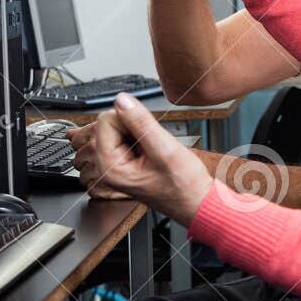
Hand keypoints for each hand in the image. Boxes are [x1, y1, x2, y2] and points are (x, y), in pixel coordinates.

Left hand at [66, 94, 213, 223]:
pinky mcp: (122, 161)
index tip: (148, 134)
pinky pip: (123, 136)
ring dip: (136, 131)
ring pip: (115, 127)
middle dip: (131, 125)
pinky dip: (138, 137)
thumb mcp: (166, 149)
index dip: (130, 119)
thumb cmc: (183, 186)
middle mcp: (106, 167)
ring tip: (152, 150)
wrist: (195, 201)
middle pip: (107, 123)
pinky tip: (150, 150)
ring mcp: (113, 165)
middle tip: (151, 144)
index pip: (105, 120)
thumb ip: (142, 123)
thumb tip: (122, 99)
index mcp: (109, 167)